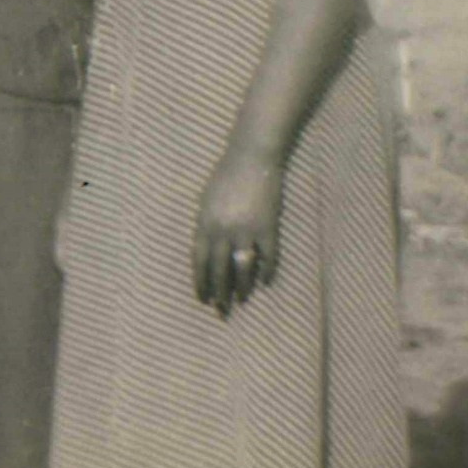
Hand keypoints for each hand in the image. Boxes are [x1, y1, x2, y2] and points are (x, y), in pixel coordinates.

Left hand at [192, 151, 282, 318]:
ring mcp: (247, 230)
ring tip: (242, 299)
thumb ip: (205, 226)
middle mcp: (223, 231)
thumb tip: (206, 252)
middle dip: (219, 291)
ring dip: (242, 287)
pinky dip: (268, 271)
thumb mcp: (206, 201)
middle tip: (221, 309)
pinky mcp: (268, 227)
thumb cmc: (225, 176)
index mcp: (205, 224)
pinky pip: (268, 257)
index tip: (202, 297)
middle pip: (219, 269)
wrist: (252, 158)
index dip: (201, 282)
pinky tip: (266, 281)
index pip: (199, 261)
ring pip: (243, 268)